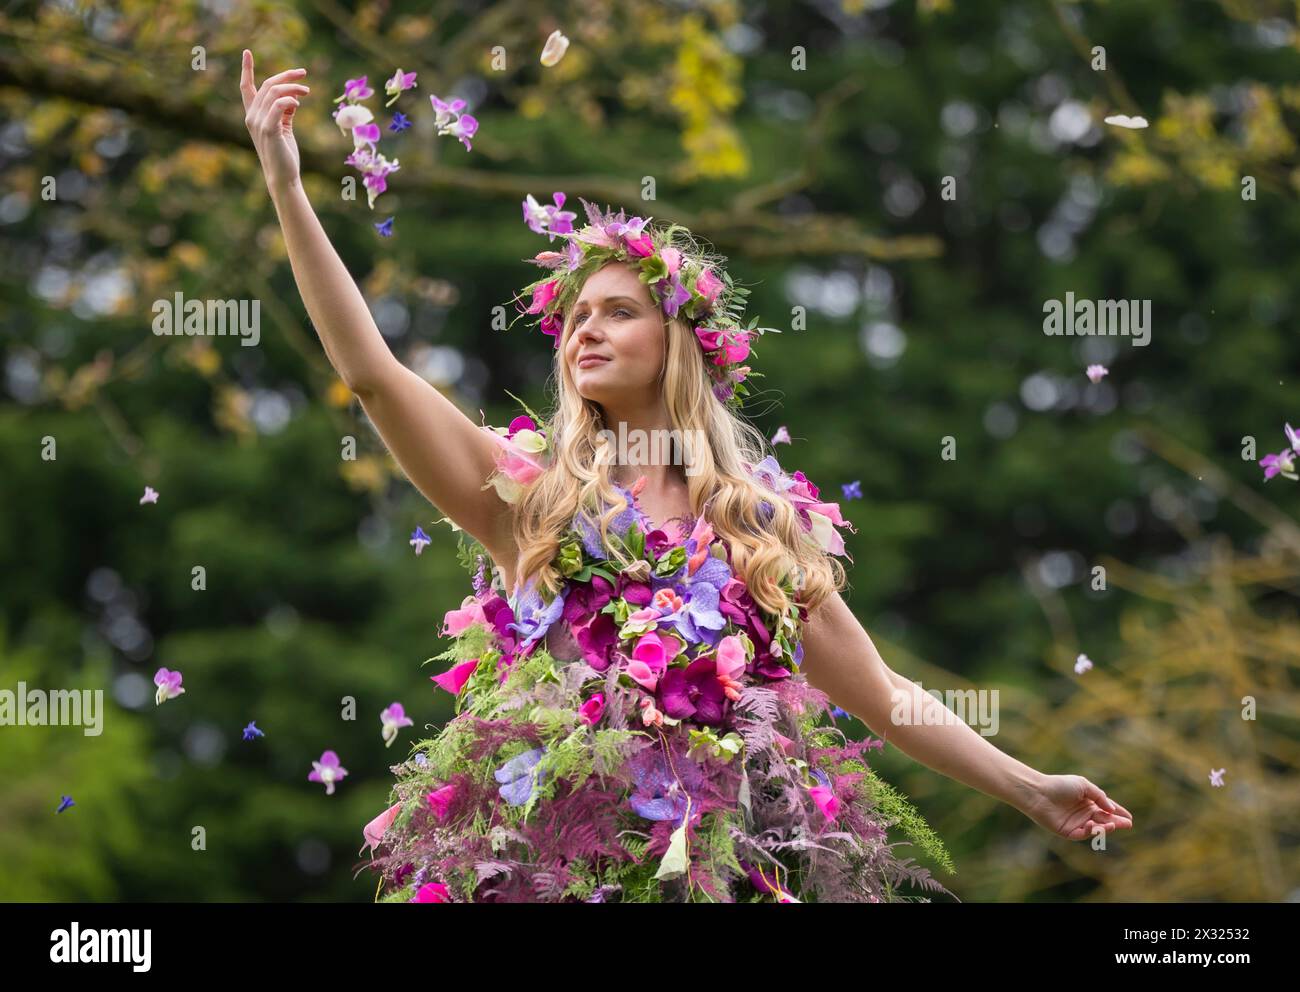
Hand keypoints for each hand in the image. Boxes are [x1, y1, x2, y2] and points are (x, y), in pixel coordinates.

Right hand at [239, 49, 309, 195]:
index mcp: (253, 115)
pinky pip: (278, 106)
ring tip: (307, 91)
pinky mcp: (269, 130)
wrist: (283, 177)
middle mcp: (252, 117)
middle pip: (267, 86)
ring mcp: (259, 123)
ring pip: (274, 93)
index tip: (247, 52)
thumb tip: (293, 97)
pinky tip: (299, 103)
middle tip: (304, 73)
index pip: (246, 88)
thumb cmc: (284, 154)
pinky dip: (289, 100)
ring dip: (293, 88)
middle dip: (286, 76)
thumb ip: (285, 111)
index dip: (246, 69)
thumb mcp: (284, 128)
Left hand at [1019, 773, 1132, 840]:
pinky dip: (1089, 832)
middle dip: (1116, 823)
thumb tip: (1113, 810)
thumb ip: (1099, 796)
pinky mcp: (1067, 832)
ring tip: (1110, 824)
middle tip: (1127, 824)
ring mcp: (1076, 823)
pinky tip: (1092, 825)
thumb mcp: (1083, 785)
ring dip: (1104, 828)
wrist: (1038, 792)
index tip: (1129, 817)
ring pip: (1095, 829)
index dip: (1118, 813)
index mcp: (1088, 802)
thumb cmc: (1059, 785)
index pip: (1106, 809)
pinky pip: (1082, 835)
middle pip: (1104, 820)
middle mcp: (1083, 814)